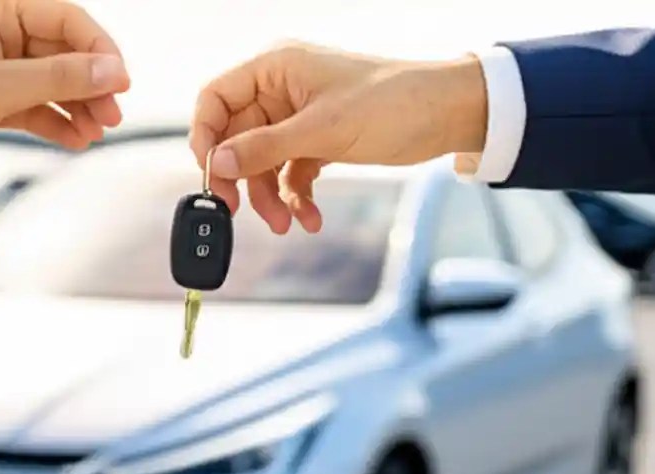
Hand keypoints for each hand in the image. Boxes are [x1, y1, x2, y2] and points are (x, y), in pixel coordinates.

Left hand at [0, 0, 130, 189]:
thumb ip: (55, 79)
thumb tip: (110, 70)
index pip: (63, 15)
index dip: (99, 50)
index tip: (121, 85)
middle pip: (58, 47)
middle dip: (89, 82)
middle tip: (112, 116)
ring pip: (43, 78)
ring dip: (73, 105)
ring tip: (95, 133)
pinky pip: (24, 103)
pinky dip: (48, 121)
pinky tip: (71, 140)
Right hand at [190, 43, 485, 233]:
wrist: (449, 115)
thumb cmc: (394, 103)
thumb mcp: (322, 129)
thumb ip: (264, 148)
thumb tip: (217, 163)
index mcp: (276, 68)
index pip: (216, 99)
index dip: (205, 137)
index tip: (210, 175)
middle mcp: (283, 90)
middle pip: (237, 138)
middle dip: (243, 179)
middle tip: (240, 212)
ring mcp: (301, 117)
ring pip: (265, 162)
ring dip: (271, 196)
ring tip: (287, 224)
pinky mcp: (320, 140)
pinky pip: (293, 173)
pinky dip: (297, 197)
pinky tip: (309, 218)